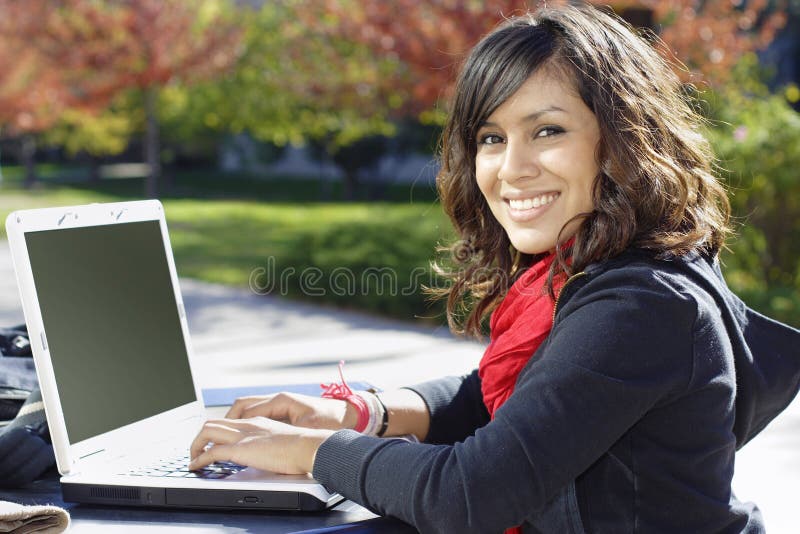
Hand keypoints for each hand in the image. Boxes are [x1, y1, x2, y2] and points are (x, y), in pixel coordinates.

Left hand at [189, 417, 333, 474]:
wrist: (308, 446)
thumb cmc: (302, 447)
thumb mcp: (282, 441)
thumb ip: (270, 444)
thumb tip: (267, 454)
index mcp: (257, 422)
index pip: (229, 421)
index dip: (216, 432)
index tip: (212, 443)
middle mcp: (247, 425)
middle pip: (212, 423)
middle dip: (200, 437)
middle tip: (197, 450)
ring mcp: (243, 435)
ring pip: (207, 431)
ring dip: (195, 445)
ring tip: (193, 458)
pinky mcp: (240, 449)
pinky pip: (211, 451)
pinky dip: (199, 459)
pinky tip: (196, 466)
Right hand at [225, 392, 355, 430]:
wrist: (348, 414)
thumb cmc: (331, 420)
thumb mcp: (308, 430)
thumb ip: (287, 435)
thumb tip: (269, 443)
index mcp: (281, 401)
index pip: (245, 408)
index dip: (229, 422)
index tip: (217, 435)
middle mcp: (278, 399)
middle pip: (242, 405)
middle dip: (226, 420)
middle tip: (214, 437)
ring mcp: (280, 404)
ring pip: (248, 408)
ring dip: (236, 421)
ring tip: (225, 437)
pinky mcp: (284, 411)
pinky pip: (258, 413)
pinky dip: (246, 422)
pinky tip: (244, 436)